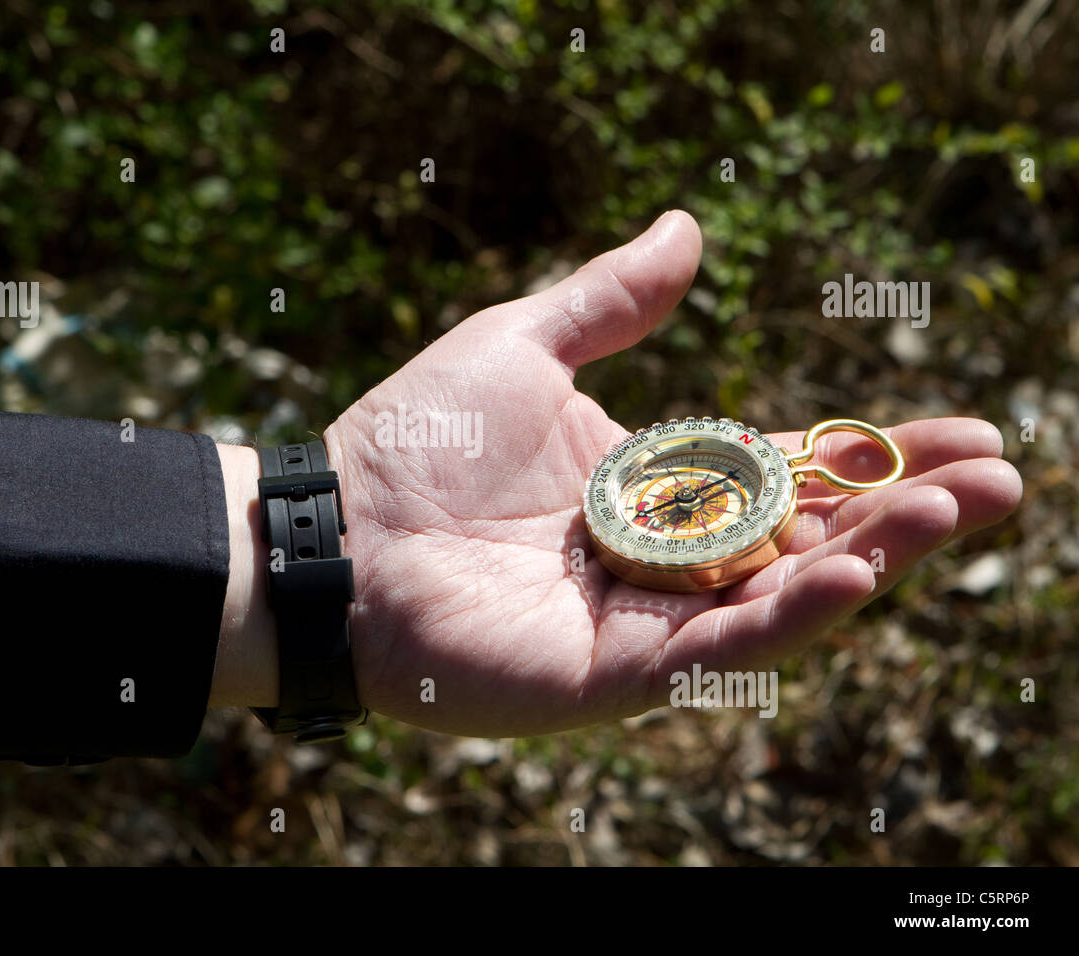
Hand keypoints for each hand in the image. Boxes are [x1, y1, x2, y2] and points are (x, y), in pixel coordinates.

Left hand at [219, 211, 1021, 736]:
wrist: (332, 528)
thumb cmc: (415, 438)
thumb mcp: (527, 343)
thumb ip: (610, 299)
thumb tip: (691, 230)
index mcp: (652, 487)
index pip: (789, 474)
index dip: (872, 455)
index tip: (961, 429)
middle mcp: (662, 558)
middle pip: (807, 540)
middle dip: (905, 512)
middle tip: (1002, 481)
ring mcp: (642, 621)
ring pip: (781, 598)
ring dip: (876, 560)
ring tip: (960, 514)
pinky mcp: (608, 676)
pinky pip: (713, 649)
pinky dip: (788, 619)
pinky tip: (854, 579)